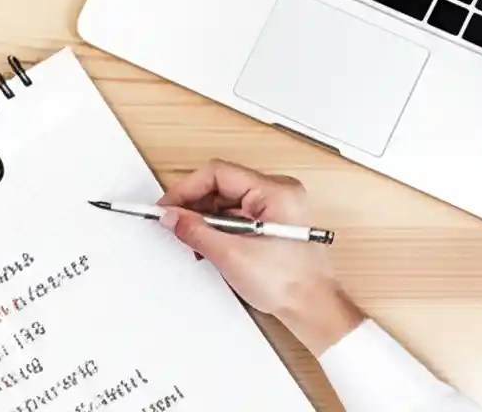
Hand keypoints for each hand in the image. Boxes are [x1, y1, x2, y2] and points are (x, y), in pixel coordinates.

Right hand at [158, 159, 363, 354]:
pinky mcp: (273, 221)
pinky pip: (238, 214)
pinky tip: (210, 246)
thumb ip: (196, 232)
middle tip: (175, 225)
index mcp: (274, 191)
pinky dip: (220, 228)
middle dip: (196, 206)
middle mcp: (279, 192)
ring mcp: (277, 207)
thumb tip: (172, 217)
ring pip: (228, 201)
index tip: (168, 207)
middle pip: (222, 185)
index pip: (219, 173)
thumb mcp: (231, 256)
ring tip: (195, 242)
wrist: (312, 308)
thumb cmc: (289, 284)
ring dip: (207, 220)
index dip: (187, 189)